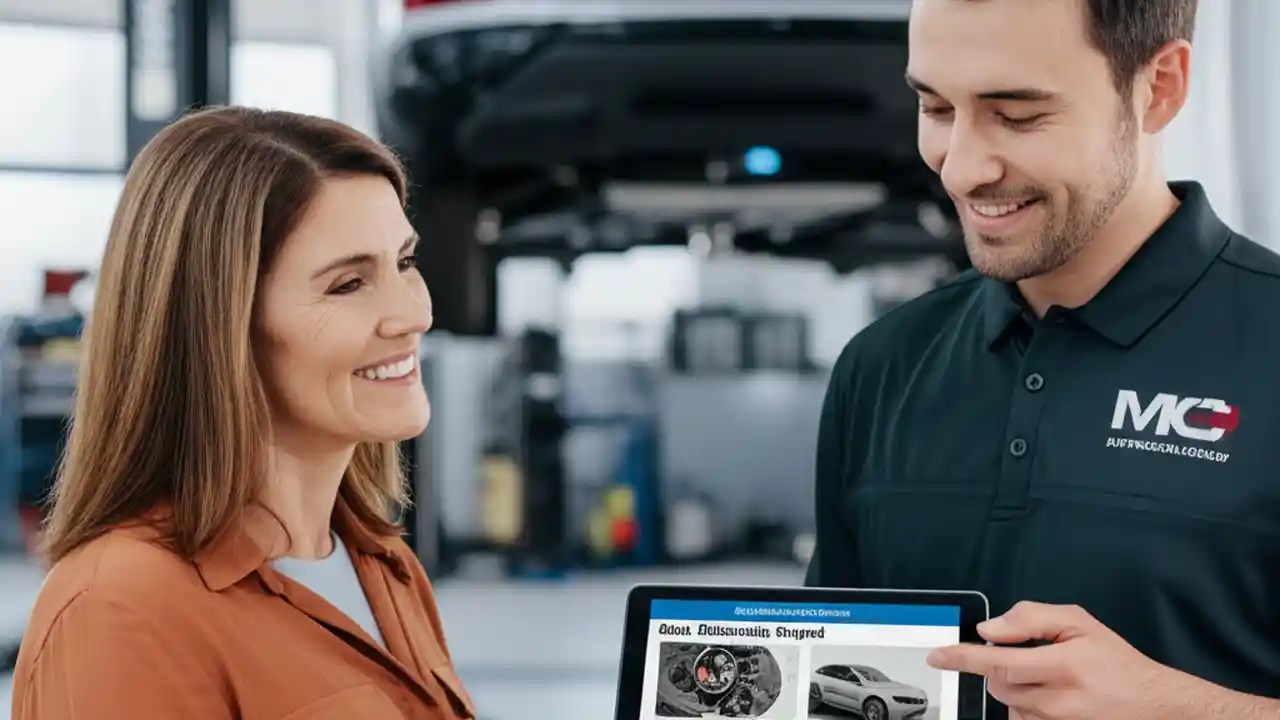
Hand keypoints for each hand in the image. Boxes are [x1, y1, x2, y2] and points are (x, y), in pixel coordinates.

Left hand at [926, 601, 1189, 719]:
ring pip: (1007, 705)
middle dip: (999, 668)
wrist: (1153, 704)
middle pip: (998, 684)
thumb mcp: (1079, 623)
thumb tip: (989, 630)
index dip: (962, 659)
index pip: (997, 662)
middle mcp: (1058, 700)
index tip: (937, 656)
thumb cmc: (1115, 662)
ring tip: (1047, 679)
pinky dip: (1025, 707)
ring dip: (1014, 688)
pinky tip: (1049, 697)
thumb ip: (1030, 619)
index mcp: (1063, 665)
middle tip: (1030, 658)